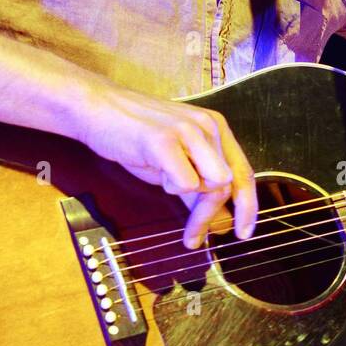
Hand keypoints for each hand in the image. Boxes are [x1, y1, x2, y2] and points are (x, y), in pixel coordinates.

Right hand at [76, 85, 256, 248]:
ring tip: (167, 190)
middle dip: (211, 216)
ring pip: (213, 185)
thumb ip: (198, 186)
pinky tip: (156, 172)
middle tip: (192, 237)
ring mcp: (187, 131)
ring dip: (192, 204)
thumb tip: (219, 220)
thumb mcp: (174, 160)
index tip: (242, 233)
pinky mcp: (164, 141)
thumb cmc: (133, 135)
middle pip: (229, 184)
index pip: (244, 172)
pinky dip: (172, 188)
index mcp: (214, 127)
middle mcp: (207, 126)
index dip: (248, 207)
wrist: (97, 108)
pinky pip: (186, 183)